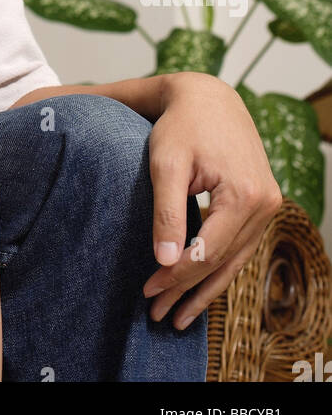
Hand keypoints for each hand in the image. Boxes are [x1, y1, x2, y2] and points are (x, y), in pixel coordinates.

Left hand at [142, 72, 282, 326]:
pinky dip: (218, 269)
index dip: (176, 277)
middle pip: (222, 261)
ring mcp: (268, 206)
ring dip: (204, 289)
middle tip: (155, 315)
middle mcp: (265, 204)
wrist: (208, 97)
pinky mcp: (261, 206)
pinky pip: (239, 247)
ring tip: (176, 317)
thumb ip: (167, 212)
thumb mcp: (166, 163)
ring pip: (234, 260)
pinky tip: (198, 290)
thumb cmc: (182, 125)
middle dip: (187, 290)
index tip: (147, 292)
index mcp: (244, 194)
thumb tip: (166, 262)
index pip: (207, 251)